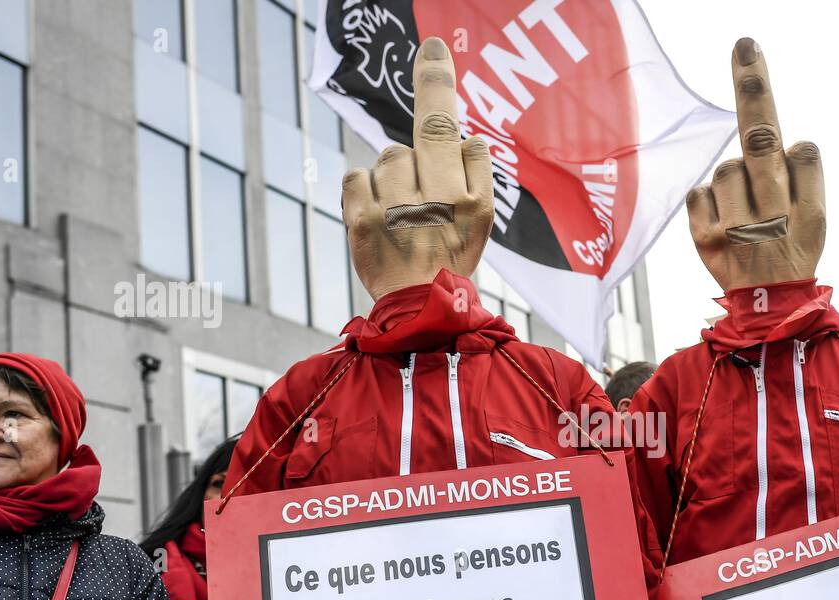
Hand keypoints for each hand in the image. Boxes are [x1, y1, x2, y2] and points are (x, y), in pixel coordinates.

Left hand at [341, 37, 493, 300]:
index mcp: (472, 204)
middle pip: (431, 130)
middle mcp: (440, 204)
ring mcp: (400, 213)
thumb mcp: (480, 225)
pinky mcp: (363, 223)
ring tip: (402, 210)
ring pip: (391, 156)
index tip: (437, 51)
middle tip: (433, 46)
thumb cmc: (450, 261)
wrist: (418, 313)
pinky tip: (377, 213)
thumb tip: (459, 135)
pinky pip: (358, 176)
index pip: (465, 141)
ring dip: (394, 174)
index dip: (454, 122)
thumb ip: (472, 177)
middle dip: (434, 79)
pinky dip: (365, 188)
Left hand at [687, 38, 824, 291]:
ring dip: (736, 179)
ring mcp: (735, 229)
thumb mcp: (817, 222)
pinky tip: (724, 221)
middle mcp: (773, 218)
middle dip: (753, 89)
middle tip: (745, 44)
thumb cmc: (793, 255)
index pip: (802, 150)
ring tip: (747, 214)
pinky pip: (702, 192)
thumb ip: (805, 178)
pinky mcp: (705, 240)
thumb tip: (787, 142)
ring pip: (728, 168)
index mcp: (807, 212)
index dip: (790, 140)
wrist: (767, 313)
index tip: (761, 76)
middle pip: (761, 139)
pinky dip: (711, 199)